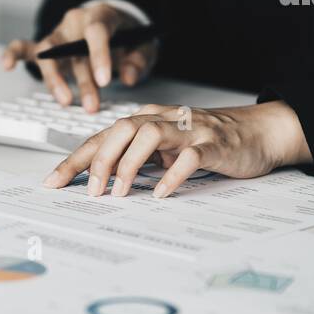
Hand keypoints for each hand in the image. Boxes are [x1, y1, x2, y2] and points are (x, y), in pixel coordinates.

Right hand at [1, 0, 157, 112]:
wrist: (115, 25)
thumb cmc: (127, 36)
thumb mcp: (142, 45)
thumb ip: (139, 59)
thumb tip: (128, 77)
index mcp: (100, 15)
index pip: (96, 31)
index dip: (99, 55)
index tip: (105, 80)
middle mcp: (75, 22)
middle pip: (72, 50)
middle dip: (82, 80)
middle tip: (92, 106)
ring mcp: (58, 34)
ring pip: (49, 55)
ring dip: (56, 80)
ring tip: (66, 101)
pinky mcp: (45, 47)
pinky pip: (24, 48)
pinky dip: (13, 55)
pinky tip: (5, 65)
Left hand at [43, 101, 312, 198]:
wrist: (260, 132)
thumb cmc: (208, 142)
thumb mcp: (166, 150)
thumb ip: (137, 159)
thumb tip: (100, 183)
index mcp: (147, 121)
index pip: (102, 136)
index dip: (75, 159)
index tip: (52, 183)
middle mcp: (163, 120)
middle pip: (120, 129)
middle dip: (100, 160)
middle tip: (93, 192)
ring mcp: (188, 129)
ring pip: (149, 135)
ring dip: (130, 165)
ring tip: (120, 193)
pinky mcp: (214, 143)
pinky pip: (190, 156)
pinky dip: (173, 175)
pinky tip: (161, 194)